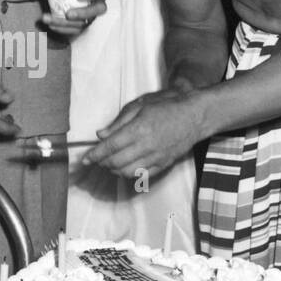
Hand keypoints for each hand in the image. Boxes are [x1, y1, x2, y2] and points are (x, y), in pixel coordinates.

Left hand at [39, 0, 107, 37]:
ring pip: (84, 23)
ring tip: (50, 20)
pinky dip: (63, 29)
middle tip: (68, 14)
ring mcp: (92, 16)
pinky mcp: (84, 25)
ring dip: (66, 24)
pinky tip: (51, 26)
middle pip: (97, 10)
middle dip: (83, 13)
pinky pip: (76, 30)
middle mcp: (98, 3)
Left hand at [81, 88, 202, 176]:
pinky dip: (129, 175)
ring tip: (109, 163)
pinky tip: (124, 168)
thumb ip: (119, 121)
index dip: (95, 155)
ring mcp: (156, 157)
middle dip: (102, 163)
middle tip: (96, 159)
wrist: (195, 115)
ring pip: (127, 172)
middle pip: (116, 162)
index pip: (110, 147)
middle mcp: (146, 146)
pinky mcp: (164, 164)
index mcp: (138, 129)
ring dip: (113, 170)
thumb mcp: (140, 105)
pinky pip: (142, 176)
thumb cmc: (167, 105)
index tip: (85, 159)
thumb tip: (101, 135)